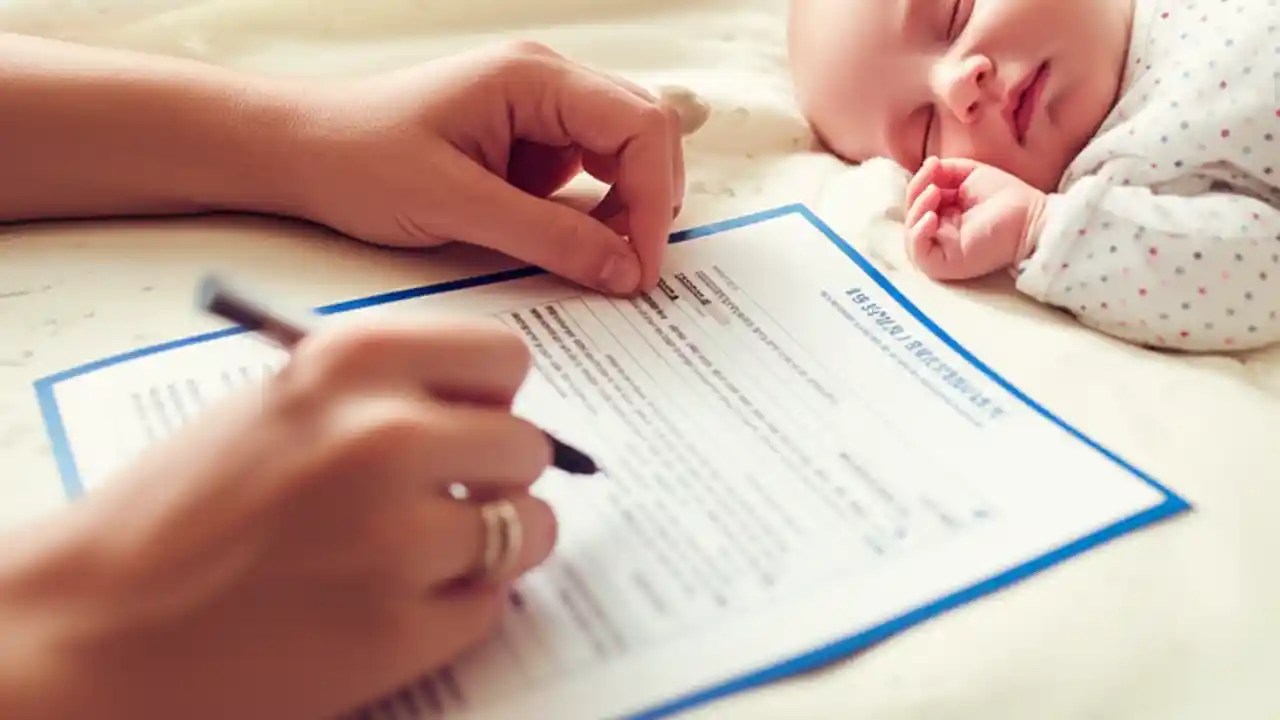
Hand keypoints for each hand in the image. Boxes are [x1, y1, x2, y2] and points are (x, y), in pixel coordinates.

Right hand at [1, 319, 556, 718]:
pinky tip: (394, 599)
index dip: (491, 394)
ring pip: (528, 529)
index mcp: (348, 365)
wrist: (98, 624)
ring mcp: (397, 541)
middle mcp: (384, 440)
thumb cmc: (176, 509)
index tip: (474, 416)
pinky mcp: (399, 632)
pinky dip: (456, 605)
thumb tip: (482, 404)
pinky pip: (490, 603)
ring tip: (426, 551)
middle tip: (448, 493)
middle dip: (497, 473)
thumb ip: (379, 390)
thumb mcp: (276, 403)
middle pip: (527, 446)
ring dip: (493, 542)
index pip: (500, 357)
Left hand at [291, 41, 685, 294]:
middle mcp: (546, 82)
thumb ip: (547, 237)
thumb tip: (625, 269)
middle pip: (644, 133)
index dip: (653, 198)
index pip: (638, 126)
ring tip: (604, 261)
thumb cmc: (359, 159)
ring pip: (623, 155)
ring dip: (627, 209)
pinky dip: (597, 213)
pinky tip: (576, 247)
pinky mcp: (528, 143)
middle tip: (631, 269)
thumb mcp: (454, 205)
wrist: (301, 152)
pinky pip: (589, 174)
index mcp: (532, 76)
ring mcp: (539, 111)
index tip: (641, 266)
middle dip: (649, 202)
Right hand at [903, 157, 1046, 280]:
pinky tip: (932, 217)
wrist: (1030, 218)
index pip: (918, 200)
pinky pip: (918, 252)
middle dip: (916, 192)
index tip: (934, 163)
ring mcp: (941, 249)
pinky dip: (918, 233)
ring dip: (917, 209)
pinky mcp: (944, 264)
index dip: (920, 182)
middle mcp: (940, 233)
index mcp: (945, 213)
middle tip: (933, 178)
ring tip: (934, 192)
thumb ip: (945, 170)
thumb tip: (927, 166)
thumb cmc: (1006, 197)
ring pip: (910, 234)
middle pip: (911, 214)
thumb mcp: (970, 173)